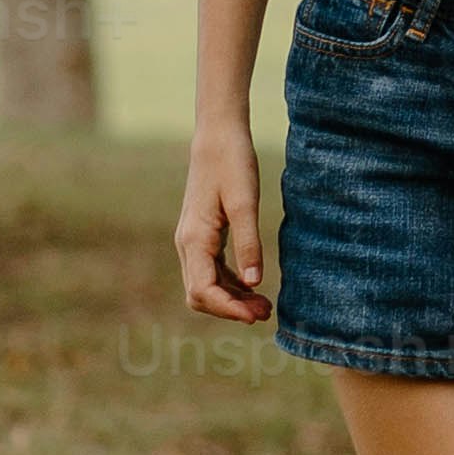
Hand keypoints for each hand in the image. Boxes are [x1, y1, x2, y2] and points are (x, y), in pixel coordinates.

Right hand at [173, 132, 272, 320]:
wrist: (217, 138)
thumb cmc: (232, 165)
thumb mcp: (244, 204)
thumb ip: (249, 244)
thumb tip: (254, 283)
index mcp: (194, 239)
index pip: (203, 291)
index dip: (228, 309)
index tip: (256, 315)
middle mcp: (187, 244)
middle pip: (200, 294)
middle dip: (230, 309)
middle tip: (266, 312)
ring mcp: (192, 241)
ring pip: (205, 285)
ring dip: (231, 298)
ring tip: (264, 305)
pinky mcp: (201, 235)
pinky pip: (211, 270)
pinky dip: (230, 283)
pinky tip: (252, 286)